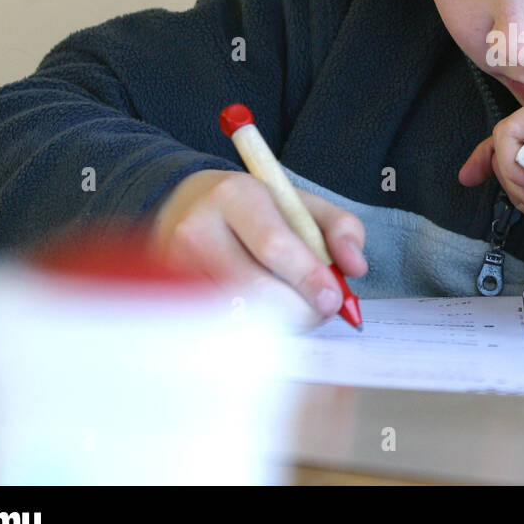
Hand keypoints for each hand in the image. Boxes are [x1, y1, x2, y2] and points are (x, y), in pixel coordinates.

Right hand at [146, 169, 367, 322]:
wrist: (186, 205)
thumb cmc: (254, 208)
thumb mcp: (301, 202)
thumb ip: (341, 227)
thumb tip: (356, 267)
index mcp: (235, 195)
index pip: (274, 246)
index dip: (308, 277)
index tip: (333, 298)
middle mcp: (197, 229)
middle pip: (256, 291)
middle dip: (300, 309)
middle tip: (320, 308)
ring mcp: (175, 265)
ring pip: (239, 316)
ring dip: (279, 322)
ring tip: (292, 304)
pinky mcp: (168, 296)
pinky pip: (221, 327)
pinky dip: (253, 328)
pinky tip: (263, 311)